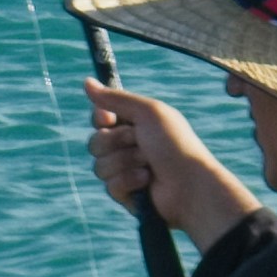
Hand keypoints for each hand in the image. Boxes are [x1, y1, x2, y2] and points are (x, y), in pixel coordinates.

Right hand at [88, 80, 258, 255]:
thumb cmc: (174, 144)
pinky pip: (110, 186)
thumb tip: (86, 81)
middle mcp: (129, 147)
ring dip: (124, 162)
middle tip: (139, 142)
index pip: (100, 119)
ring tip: (148, 165)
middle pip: (95, 142)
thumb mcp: (148, 112)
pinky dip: (128, 181)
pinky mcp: (127, 195)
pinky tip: (147, 181)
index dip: (101, 119)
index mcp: (135, 125)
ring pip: (99, 166)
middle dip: (116, 142)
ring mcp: (126, 172)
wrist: (190, 184)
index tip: (108, 119)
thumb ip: (116, 98)